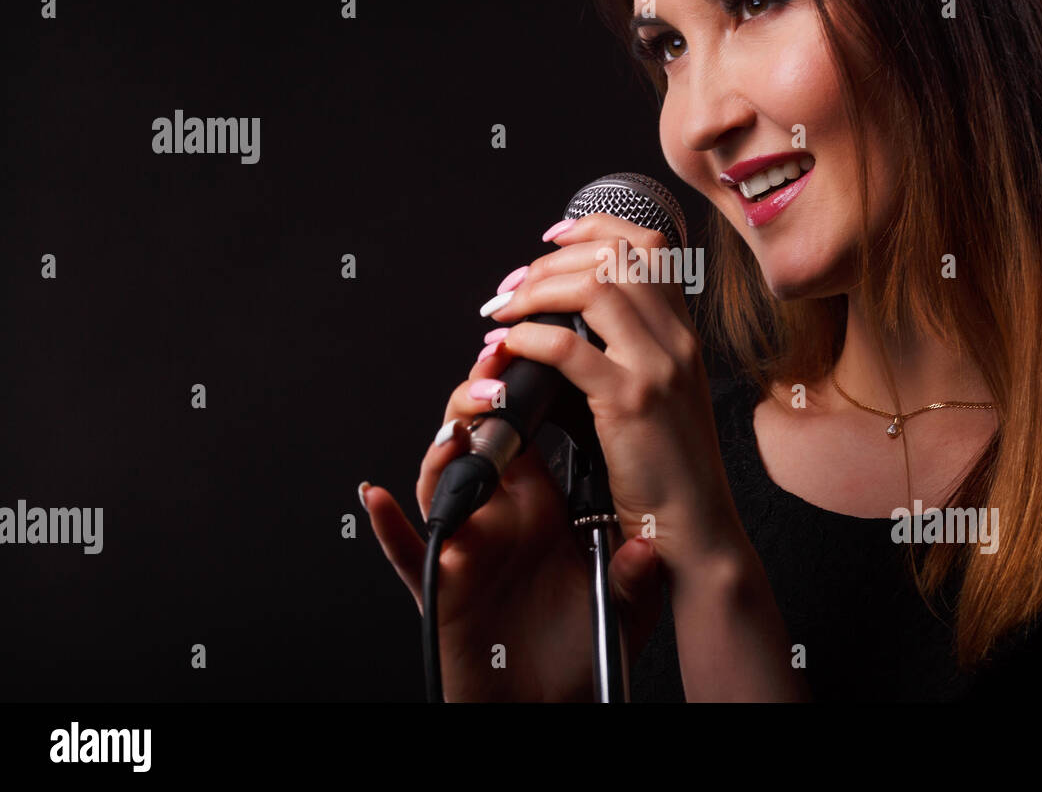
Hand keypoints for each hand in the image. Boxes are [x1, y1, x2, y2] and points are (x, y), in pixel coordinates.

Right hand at [362, 338, 664, 700]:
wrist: (553, 702)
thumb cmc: (583, 647)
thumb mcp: (623, 602)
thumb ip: (633, 575)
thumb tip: (646, 549)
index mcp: (539, 505)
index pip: (524, 432)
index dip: (523, 392)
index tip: (537, 356)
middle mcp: (499, 516)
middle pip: (475, 439)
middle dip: (478, 399)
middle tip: (496, 368)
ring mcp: (468, 545)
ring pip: (440, 481)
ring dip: (444, 450)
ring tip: (460, 428)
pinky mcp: (442, 584)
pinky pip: (407, 551)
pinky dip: (388, 526)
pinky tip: (377, 500)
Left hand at [478, 212, 745, 571]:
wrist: (693, 526)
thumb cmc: (663, 468)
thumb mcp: (651, 395)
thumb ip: (612, 353)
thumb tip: (549, 326)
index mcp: (682, 332)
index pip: (649, 244)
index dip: (596, 227)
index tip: (551, 239)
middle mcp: (677, 338)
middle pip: (616, 253)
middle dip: (550, 261)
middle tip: (511, 287)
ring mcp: (658, 366)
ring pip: (593, 286)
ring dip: (535, 290)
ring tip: (503, 312)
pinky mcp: (632, 401)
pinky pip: (569, 346)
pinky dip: (529, 337)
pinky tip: (510, 348)